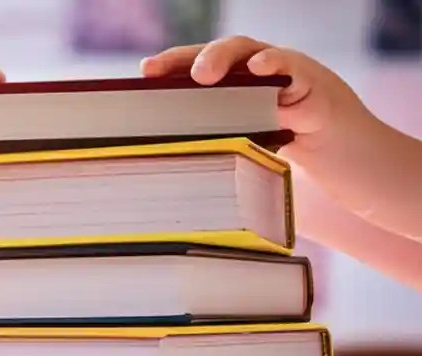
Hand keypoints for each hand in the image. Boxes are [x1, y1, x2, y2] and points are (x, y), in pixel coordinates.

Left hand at [139, 35, 373, 150]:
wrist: (352, 158)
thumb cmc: (294, 153)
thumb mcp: (247, 149)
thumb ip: (217, 144)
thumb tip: (171, 160)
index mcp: (238, 87)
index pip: (200, 69)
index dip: (172, 66)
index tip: (144, 72)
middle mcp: (261, 73)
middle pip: (222, 55)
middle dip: (188, 58)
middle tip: (159, 73)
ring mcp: (289, 75)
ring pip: (252, 53)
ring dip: (223, 58)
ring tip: (203, 73)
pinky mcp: (317, 86)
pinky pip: (294, 69)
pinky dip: (276, 64)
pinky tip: (260, 68)